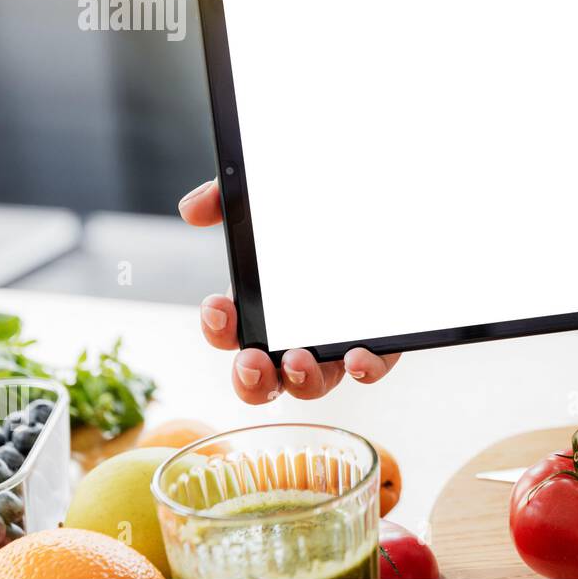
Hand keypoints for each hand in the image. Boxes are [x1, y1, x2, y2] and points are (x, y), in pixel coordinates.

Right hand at [177, 179, 399, 402]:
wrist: (385, 203)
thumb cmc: (317, 208)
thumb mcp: (269, 196)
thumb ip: (228, 197)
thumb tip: (192, 209)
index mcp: (260, 305)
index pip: (228, 331)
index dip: (217, 327)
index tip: (219, 306)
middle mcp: (293, 332)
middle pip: (261, 376)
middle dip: (249, 378)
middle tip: (252, 361)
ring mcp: (334, 342)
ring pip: (311, 382)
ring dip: (300, 380)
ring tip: (298, 360)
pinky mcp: (378, 340)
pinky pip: (370, 368)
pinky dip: (362, 370)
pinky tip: (356, 358)